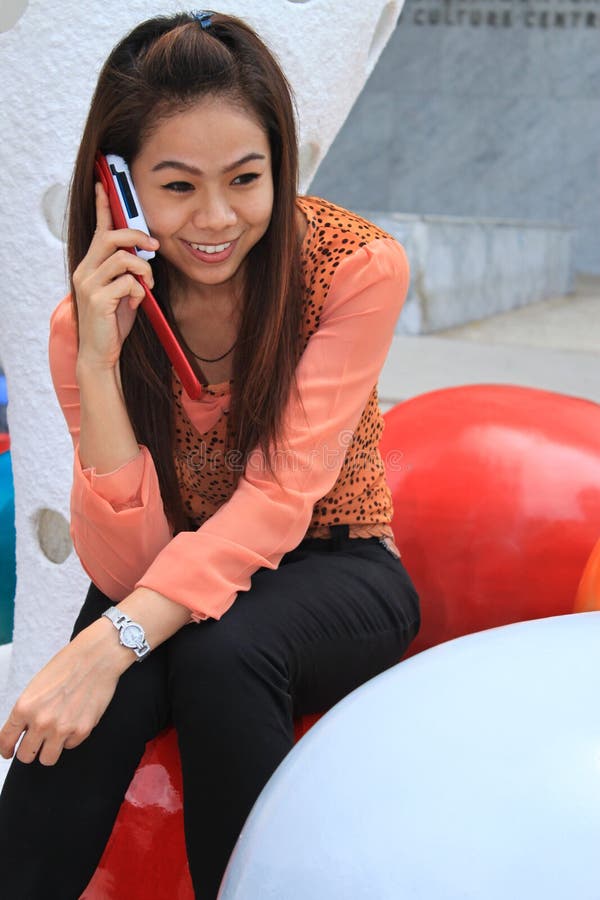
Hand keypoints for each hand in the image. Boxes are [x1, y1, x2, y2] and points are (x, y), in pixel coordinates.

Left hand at [0, 619, 132, 765]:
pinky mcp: (82, 731)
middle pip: (26, 755)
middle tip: (36, 743)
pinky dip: (71, 737)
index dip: (6, 749)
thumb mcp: (36, 686)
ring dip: (49, 750)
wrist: (96, 657)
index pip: (6, 740)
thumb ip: (27, 710)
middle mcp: (40, 721)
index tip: (9, 752)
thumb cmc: (67, 666)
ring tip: (55, 737)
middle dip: (29, 750)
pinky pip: (70, 746)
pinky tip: (75, 720)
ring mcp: (62, 728)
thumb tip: (24, 731)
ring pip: (47, 759)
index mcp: (24, 707)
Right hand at [72, 180, 159, 371]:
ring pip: (123, 259)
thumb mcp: (123, 292)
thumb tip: (145, 255)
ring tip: (147, 286)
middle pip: (111, 237)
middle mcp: (85, 271)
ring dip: (144, 270)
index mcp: (89, 266)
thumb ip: (127, 272)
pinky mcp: (97, 299)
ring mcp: (89, 284)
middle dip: (137, 236)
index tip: (105, 184)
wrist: (100, 353)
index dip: (102, 206)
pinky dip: (139, 291)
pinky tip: (136, 303)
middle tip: (155, 246)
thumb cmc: (113, 323)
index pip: (97, 230)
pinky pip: (128, 282)